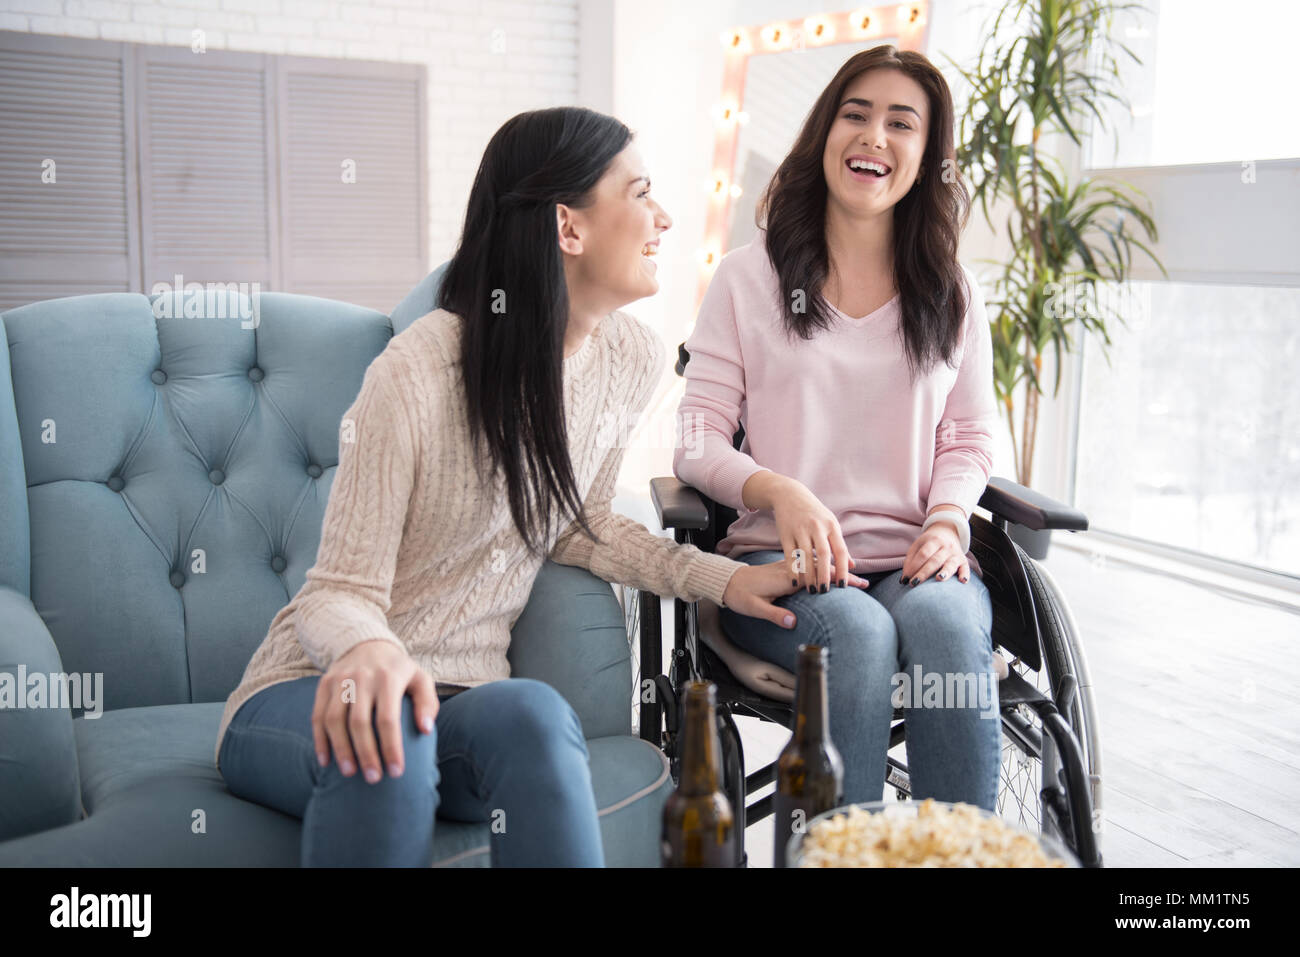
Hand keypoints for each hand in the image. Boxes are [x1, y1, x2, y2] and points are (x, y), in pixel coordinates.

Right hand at [311, 639, 438, 782]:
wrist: (366, 643)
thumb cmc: (398, 670)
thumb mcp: (420, 678)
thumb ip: (427, 703)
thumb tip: (425, 730)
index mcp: (388, 678)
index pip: (388, 719)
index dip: (391, 747)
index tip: (396, 772)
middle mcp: (361, 677)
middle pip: (359, 723)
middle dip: (366, 754)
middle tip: (373, 778)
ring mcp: (339, 680)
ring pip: (334, 721)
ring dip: (341, 750)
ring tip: (350, 773)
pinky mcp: (323, 684)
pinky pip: (317, 716)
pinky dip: (320, 740)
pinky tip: (325, 761)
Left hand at [722, 559, 871, 628]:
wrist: (728, 580)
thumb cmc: (741, 595)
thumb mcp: (755, 608)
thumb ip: (774, 615)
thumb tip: (794, 623)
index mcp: (786, 578)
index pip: (817, 577)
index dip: (837, 581)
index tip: (855, 585)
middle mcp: (790, 569)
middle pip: (822, 568)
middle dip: (843, 574)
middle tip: (863, 582)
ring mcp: (788, 566)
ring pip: (817, 563)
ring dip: (836, 568)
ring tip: (854, 574)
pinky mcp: (786, 566)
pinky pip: (809, 563)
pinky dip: (824, 565)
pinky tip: (831, 569)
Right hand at [760, 474, 856, 593]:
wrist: (790, 495)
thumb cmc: (814, 514)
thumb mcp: (830, 525)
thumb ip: (840, 545)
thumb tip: (853, 566)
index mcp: (831, 525)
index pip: (840, 550)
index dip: (843, 568)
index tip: (843, 586)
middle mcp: (817, 526)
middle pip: (823, 554)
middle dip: (825, 574)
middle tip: (825, 592)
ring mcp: (800, 529)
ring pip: (805, 556)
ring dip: (808, 575)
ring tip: (811, 590)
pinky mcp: (785, 533)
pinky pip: (789, 554)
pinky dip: (793, 569)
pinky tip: (796, 582)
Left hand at [900, 517, 969, 585]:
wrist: (948, 532)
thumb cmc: (929, 544)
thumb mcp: (918, 545)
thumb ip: (910, 560)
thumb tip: (904, 579)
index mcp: (933, 541)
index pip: (923, 554)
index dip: (913, 567)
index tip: (905, 579)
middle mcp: (946, 546)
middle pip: (934, 560)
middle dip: (924, 573)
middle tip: (914, 583)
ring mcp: (956, 553)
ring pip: (951, 563)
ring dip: (945, 572)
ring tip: (939, 578)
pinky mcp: (964, 561)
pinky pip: (966, 568)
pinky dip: (965, 574)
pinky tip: (962, 581)